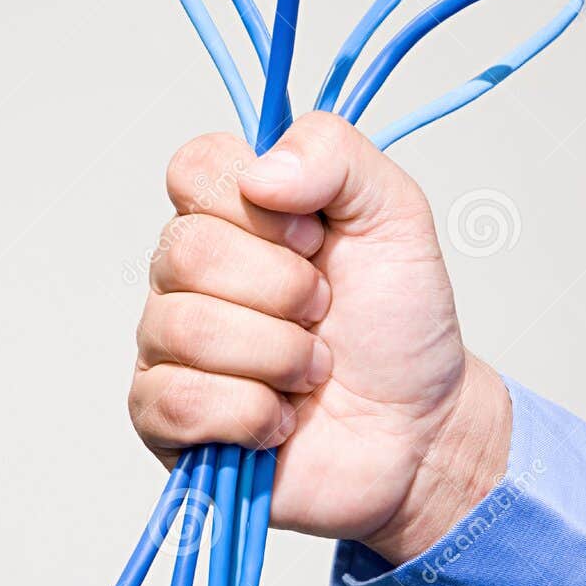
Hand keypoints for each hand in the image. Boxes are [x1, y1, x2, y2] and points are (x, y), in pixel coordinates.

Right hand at [129, 111, 510, 565]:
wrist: (419, 430)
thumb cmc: (398, 328)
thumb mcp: (396, 215)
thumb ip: (336, 155)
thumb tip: (260, 171)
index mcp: (233, 214)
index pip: (194, 169)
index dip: (260, 207)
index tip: (315, 239)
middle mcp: (188, 274)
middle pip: (188, 251)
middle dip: (284, 290)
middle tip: (324, 313)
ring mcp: (170, 347)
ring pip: (186, 327)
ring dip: (278, 355)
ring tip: (313, 372)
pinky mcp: (165, 420)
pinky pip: (178, 400)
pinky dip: (251, 413)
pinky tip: (281, 418)